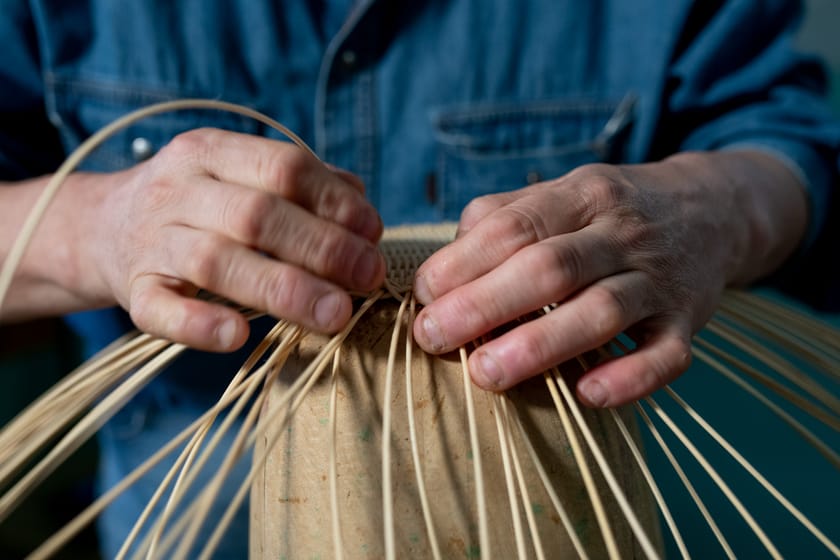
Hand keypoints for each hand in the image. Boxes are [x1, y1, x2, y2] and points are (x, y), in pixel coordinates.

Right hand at [82, 128, 384, 350]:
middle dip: (323, 248)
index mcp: (213, 152)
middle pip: (258, 215)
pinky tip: (238, 337)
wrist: (103, 227)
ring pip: (219, 262)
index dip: (335, 201)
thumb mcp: (239, 175)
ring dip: (285, 290)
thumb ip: (302, 184)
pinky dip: (198, 325)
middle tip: (369, 278)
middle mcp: (178, 190)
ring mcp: (152, 242)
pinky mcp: (134, 291)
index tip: (373, 232)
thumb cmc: (199, 205)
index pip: (283, 167)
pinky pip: (161, 310)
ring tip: (336, 316)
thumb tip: (362, 206)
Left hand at [412, 151, 806, 406]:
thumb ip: (502, 217)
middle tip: (433, 337)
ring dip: (540, 344)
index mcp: (582, 195)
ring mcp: (660, 278)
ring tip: (485, 374)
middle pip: (550, 268)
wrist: (713, 210)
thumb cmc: (611, 212)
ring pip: (602, 311)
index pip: (515, 226)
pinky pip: (667, 355)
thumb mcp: (562, 192)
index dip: (463, 262)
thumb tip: (444, 263)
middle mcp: (622, 232)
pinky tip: (587, 394)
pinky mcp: (689, 321)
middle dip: (485, 305)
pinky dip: (629, 377)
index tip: (423, 295)